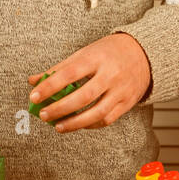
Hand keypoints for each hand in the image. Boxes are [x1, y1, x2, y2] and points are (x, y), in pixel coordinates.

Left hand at [27, 32, 152, 131]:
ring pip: (96, 113)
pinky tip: (78, 125)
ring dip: (74, 123)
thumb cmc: (109, 52)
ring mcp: (120, 90)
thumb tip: (34, 81)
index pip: (69, 73)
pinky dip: (90, 125)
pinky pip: (106, 119)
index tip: (34, 96)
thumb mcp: (85, 53)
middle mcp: (110, 74)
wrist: (144, 53)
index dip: (50, 86)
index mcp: (97, 58)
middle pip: (83, 97)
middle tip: (44, 115)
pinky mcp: (127, 102)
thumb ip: (60, 68)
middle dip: (60, 108)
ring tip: (58, 127)